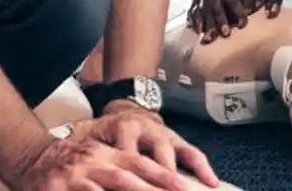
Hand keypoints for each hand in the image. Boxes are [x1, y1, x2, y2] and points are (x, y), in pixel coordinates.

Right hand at [15, 133, 192, 190]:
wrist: (31, 156)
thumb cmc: (74, 161)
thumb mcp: (100, 157)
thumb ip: (125, 168)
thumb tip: (160, 180)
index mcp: (108, 153)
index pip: (142, 165)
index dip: (165, 177)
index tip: (186, 188)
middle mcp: (94, 162)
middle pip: (127, 180)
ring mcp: (74, 177)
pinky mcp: (55, 190)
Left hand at [88, 103, 218, 186]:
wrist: (125, 109)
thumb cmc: (105, 133)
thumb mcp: (92, 140)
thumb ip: (91, 155)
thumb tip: (79, 181)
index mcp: (121, 129)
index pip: (124, 157)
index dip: (126, 178)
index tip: (117, 190)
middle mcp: (145, 130)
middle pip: (152, 159)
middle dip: (158, 180)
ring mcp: (164, 134)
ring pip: (173, 156)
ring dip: (178, 178)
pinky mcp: (177, 139)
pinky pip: (193, 153)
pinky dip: (203, 168)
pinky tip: (212, 184)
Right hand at [188, 0, 282, 42]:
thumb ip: (272, 0)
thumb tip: (272, 14)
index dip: (238, 11)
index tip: (242, 25)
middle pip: (217, 4)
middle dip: (221, 19)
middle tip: (225, 34)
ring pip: (205, 8)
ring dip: (207, 23)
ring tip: (209, 38)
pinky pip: (195, 9)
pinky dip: (195, 20)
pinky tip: (197, 31)